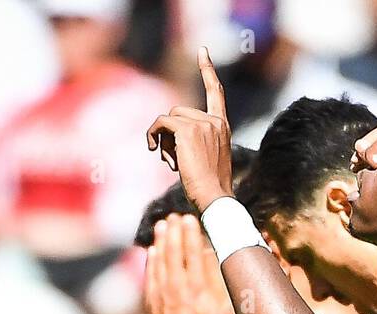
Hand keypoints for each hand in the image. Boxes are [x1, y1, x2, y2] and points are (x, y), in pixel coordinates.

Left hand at [144, 213, 233, 313]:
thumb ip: (229, 291)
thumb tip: (235, 270)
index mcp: (199, 288)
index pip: (193, 253)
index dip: (191, 234)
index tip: (190, 218)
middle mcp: (178, 285)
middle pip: (175, 251)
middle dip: (175, 230)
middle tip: (175, 216)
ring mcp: (162, 291)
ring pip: (160, 259)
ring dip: (162, 240)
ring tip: (163, 224)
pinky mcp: (151, 300)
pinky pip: (150, 273)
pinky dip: (151, 259)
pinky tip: (153, 249)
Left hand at [147, 47, 232, 211]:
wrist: (215, 198)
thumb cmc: (209, 188)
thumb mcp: (206, 159)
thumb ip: (192, 141)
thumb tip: (164, 136)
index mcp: (222, 126)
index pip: (215, 92)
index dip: (208, 70)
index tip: (202, 51)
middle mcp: (215, 121)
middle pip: (179, 111)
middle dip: (170, 132)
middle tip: (170, 158)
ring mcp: (203, 124)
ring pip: (169, 118)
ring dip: (162, 138)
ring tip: (169, 161)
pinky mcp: (188, 130)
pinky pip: (161, 123)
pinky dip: (153, 135)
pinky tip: (156, 151)